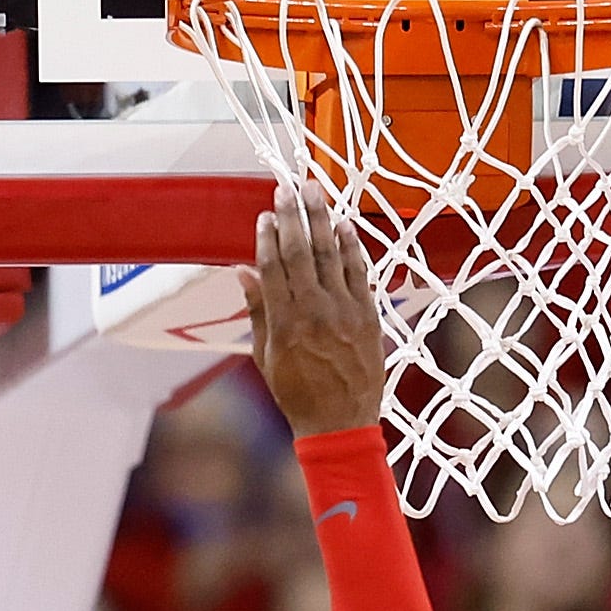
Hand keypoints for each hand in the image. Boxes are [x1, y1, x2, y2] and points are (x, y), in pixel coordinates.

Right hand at [241, 182, 386, 437]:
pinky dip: (352, 246)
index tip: (265, 215)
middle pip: (300, 251)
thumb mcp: (265, 355)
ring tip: (315, 190)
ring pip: (331, 255)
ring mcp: (344, 311)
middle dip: (293, 215)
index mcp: (284, 322)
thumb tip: (242, 271)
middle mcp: (314, 311)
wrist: (341, 423)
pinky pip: (360, 273)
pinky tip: (344, 224)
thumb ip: (257, 310)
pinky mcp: (368, 316)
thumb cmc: (297, 393)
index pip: (272, 266)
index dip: (268, 237)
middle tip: (287, 186)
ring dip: (322, 219)